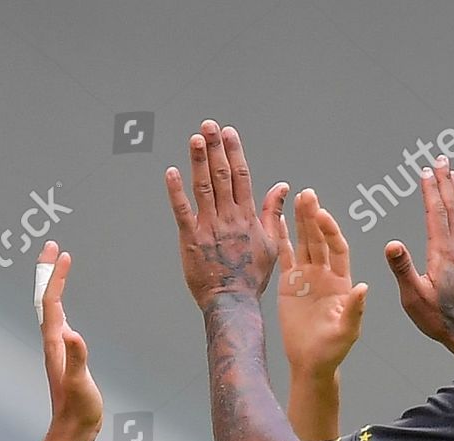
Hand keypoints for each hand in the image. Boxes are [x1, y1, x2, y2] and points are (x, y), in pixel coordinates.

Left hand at [37, 243, 101, 440]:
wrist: (73, 430)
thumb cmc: (78, 408)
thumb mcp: (79, 381)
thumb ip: (76, 358)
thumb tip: (72, 333)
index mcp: (55, 343)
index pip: (52, 302)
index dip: (55, 277)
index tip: (62, 253)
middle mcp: (52, 342)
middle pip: (46, 299)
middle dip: (47, 272)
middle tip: (51, 246)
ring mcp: (57, 349)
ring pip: (50, 309)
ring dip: (51, 286)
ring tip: (55, 267)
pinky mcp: (64, 357)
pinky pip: (58, 322)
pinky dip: (59, 306)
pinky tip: (63, 307)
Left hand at [165, 121, 287, 310]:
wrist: (232, 302)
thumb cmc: (251, 276)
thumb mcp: (270, 243)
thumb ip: (273, 212)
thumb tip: (282, 186)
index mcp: (248, 217)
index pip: (241, 176)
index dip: (234, 152)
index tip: (229, 132)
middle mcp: (229, 217)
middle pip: (222, 176)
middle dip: (216, 148)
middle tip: (208, 125)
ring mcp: (209, 227)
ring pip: (203, 188)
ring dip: (198, 161)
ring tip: (195, 139)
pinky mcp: (190, 239)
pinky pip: (182, 211)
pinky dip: (176, 191)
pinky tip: (171, 172)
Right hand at [278, 190, 368, 378]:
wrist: (311, 361)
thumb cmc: (333, 349)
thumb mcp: (347, 331)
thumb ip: (355, 309)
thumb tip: (363, 287)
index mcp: (341, 281)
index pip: (337, 249)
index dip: (330, 231)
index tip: (322, 215)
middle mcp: (324, 274)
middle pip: (319, 239)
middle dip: (313, 217)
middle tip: (308, 194)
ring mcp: (306, 277)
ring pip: (303, 243)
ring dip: (300, 221)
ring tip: (297, 196)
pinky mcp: (289, 283)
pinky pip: (285, 256)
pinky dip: (281, 238)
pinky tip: (277, 219)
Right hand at [385, 157, 453, 354]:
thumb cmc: (440, 318)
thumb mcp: (414, 296)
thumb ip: (403, 269)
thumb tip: (391, 243)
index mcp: (441, 254)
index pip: (435, 214)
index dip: (430, 191)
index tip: (426, 170)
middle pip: (450, 208)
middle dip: (444, 183)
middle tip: (442, 160)